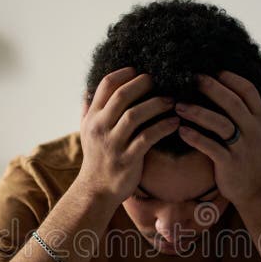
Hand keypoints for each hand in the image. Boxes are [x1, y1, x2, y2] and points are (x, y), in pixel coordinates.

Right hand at [75, 67, 178, 204]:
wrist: (96, 190)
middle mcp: (100, 128)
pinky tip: (175, 123)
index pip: (105, 85)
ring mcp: (113, 144)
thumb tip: (88, 90)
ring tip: (172, 101)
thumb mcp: (85, 133)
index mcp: (92, 118)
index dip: (124, 74)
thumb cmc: (96, 158)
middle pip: (121, 96)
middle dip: (143, 84)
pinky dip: (163, 127)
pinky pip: (147, 138)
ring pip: (135, 115)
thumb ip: (88, 111)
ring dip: (156, 104)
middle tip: (159, 80)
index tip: (138, 70)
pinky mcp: (127, 159)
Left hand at [175, 71, 260, 206]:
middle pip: (233, 102)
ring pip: (220, 123)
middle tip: (192, 78)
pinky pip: (211, 147)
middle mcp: (254, 130)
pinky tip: (181, 130)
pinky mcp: (229, 163)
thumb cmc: (257, 158)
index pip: (248, 90)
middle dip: (212, 88)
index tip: (213, 70)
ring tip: (178, 105)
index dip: (230, 78)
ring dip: (198, 112)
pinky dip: (195, 138)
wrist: (257, 190)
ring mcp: (242, 147)